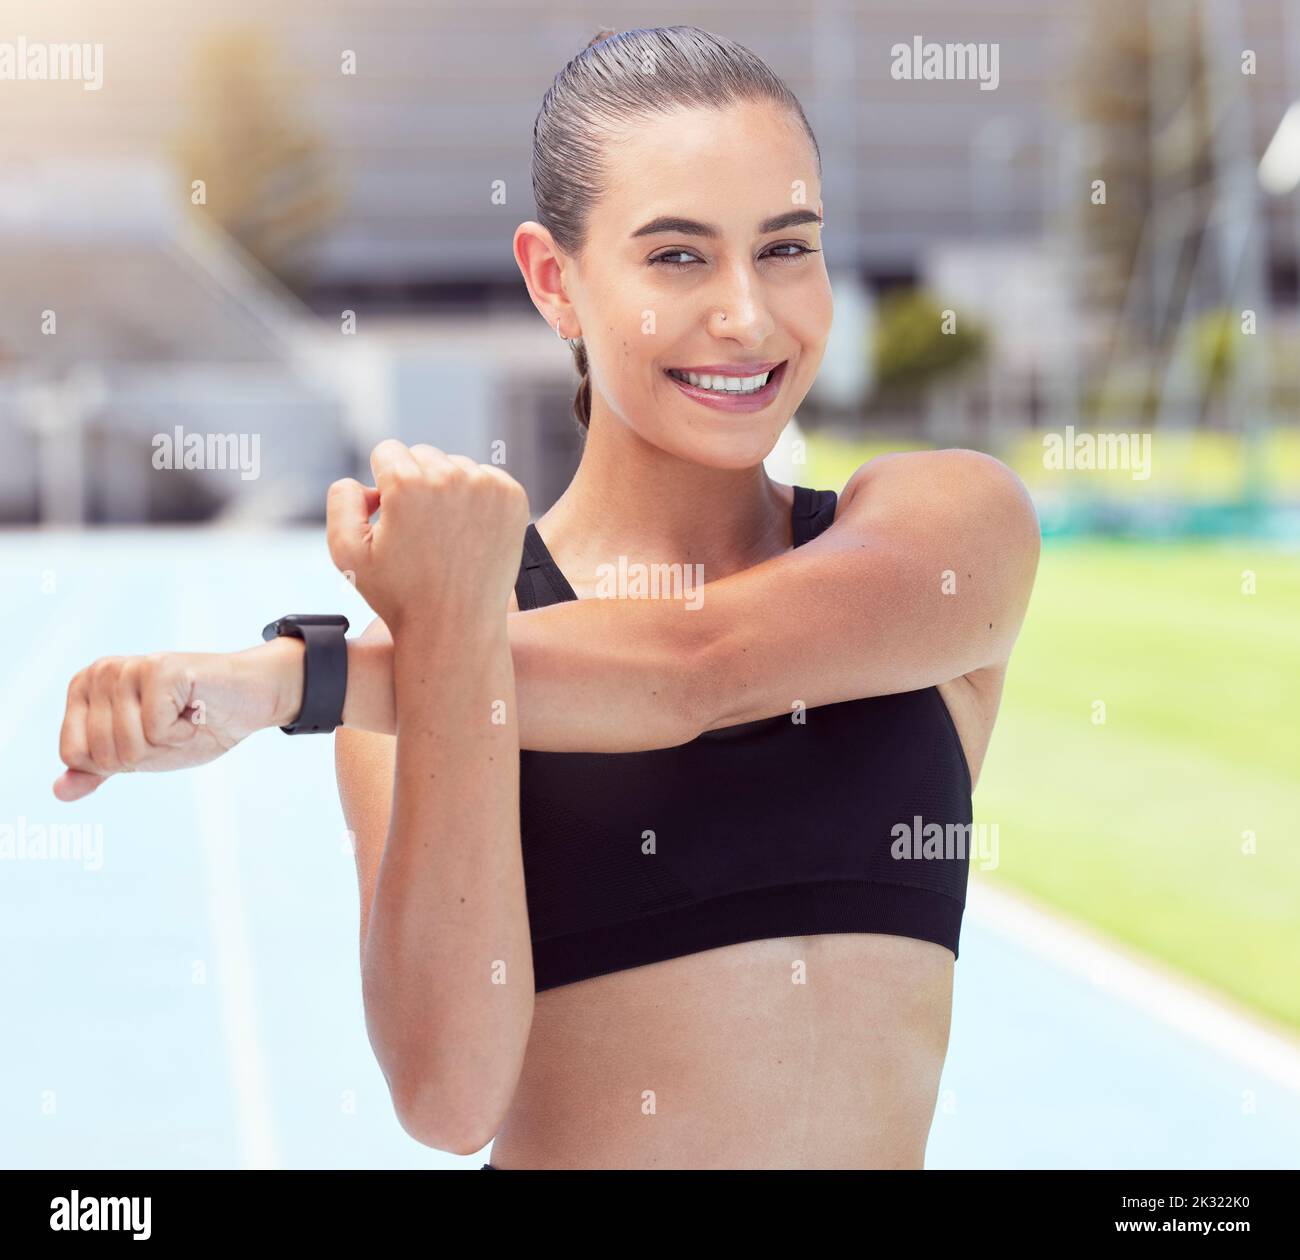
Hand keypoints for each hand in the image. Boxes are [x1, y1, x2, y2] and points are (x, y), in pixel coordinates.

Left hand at [52, 644, 290, 800]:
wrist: (250, 701)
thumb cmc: (195, 724)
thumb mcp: (141, 754)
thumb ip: (98, 769)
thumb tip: (59, 791)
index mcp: (84, 689)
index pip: (73, 754)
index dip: (118, 761)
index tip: (147, 736)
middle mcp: (100, 673)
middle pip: (102, 754)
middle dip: (146, 754)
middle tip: (171, 727)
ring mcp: (128, 668)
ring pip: (128, 746)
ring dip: (167, 745)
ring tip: (183, 718)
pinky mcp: (159, 670)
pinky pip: (157, 732)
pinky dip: (184, 734)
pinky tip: (197, 711)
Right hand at [326, 440, 529, 632]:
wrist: (455, 627)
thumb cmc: (398, 595)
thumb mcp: (345, 551)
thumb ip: (341, 499)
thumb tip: (367, 480)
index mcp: (408, 483)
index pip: (387, 451)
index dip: (382, 485)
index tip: (391, 516)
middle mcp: (451, 476)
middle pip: (422, 455)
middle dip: (415, 484)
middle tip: (419, 531)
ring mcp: (487, 486)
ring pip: (455, 466)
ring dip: (447, 490)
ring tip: (444, 536)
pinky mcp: (513, 498)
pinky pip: (486, 478)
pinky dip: (476, 498)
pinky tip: (468, 533)